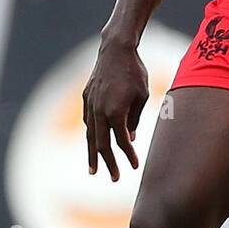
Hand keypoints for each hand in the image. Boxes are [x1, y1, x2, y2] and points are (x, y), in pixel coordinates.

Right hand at [82, 36, 149, 180]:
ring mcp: (90, 105)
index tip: (134, 166)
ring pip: (90, 135)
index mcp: (116, 113)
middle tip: (114, 178)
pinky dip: (91, 133)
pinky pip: (88, 120)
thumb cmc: (135, 72)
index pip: (122, 141)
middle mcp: (99, 111)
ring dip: (92, 153)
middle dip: (108, 163)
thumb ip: (134, 118)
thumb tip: (129, 136)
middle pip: (102, 144)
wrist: (116, 49)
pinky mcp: (86, 97)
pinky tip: (93, 141)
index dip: (128, 155)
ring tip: (93, 169)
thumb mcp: (142, 96)